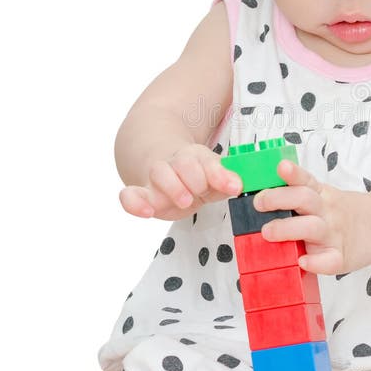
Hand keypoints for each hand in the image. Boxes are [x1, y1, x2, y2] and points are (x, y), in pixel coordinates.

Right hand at [119, 143, 242, 220]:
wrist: (163, 164)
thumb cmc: (195, 176)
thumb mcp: (214, 177)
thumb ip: (226, 181)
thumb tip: (240, 184)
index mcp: (197, 157)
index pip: (208, 161)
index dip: (221, 174)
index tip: (234, 187)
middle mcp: (175, 163)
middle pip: (184, 164)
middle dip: (196, 179)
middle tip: (202, 192)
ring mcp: (156, 176)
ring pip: (160, 172)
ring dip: (173, 186)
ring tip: (186, 200)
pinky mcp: (141, 193)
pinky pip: (130, 195)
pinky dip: (134, 203)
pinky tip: (146, 213)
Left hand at [253, 159, 365, 274]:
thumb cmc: (344, 212)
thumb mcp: (326, 195)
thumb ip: (300, 194)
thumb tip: (261, 194)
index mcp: (322, 195)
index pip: (306, 180)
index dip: (293, 173)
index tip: (280, 167)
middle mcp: (327, 211)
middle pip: (304, 199)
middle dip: (278, 199)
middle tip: (259, 204)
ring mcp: (335, 234)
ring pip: (311, 228)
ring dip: (288, 228)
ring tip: (267, 233)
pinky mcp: (341, 257)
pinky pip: (328, 261)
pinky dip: (315, 262)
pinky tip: (302, 262)